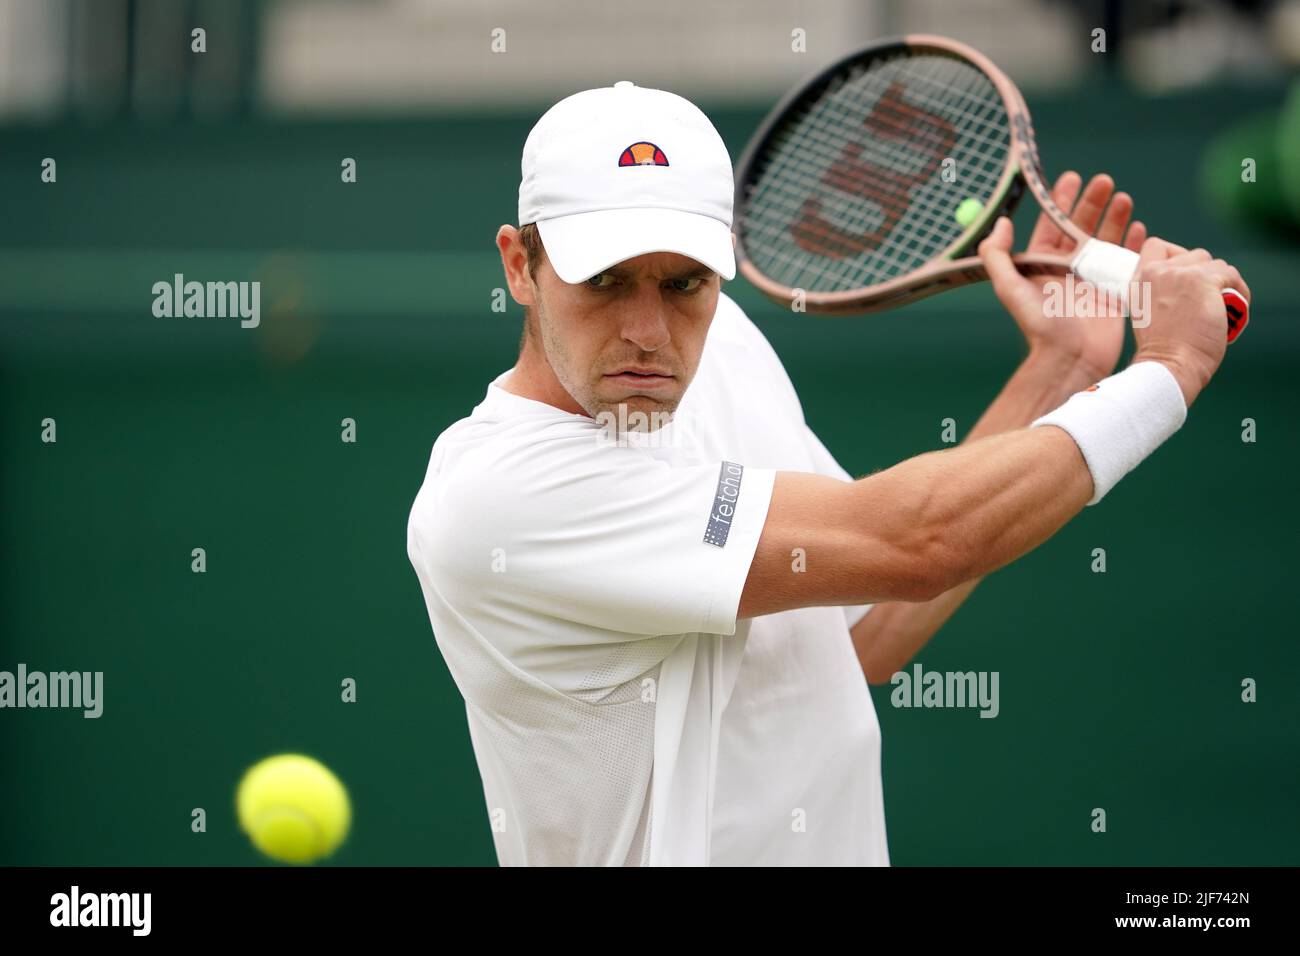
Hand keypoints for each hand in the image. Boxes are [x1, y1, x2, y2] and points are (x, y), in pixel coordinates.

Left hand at [979, 172, 1145, 382]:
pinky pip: (1126, 261)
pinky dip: (1133, 244)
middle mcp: (1067, 269)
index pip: (1052, 225)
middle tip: (1104, 181)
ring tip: (1124, 198)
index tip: (1072, 178)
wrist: (1070, 358)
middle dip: (1093, 203)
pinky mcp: (1115, 291)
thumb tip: (1000, 222)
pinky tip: (1139, 227)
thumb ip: (998, 255)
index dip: (1060, 201)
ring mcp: (1093, 279)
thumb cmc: (1038, 325)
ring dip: (1115, 217)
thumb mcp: (1009, 288)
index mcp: (1042, 266)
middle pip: (1081, 227)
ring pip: (1106, 239)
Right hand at [1130, 239, 1249, 406]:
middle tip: (1205, 299)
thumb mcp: (1145, 314)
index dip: (1173, 255)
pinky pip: (1230, 274)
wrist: (1169, 365)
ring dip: (1222, 282)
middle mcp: (1158, 271)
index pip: (1155, 246)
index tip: (1183, 276)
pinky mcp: (1205, 280)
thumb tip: (1182, 285)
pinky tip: (1235, 307)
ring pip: (1214, 263)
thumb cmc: (1161, 350)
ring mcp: (1181, 274)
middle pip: (1191, 254)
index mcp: (1139, 280)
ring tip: (1222, 305)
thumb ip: (1156, 292)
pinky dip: (1238, 290)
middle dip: (1203, 273)